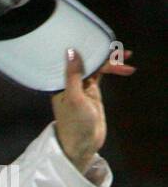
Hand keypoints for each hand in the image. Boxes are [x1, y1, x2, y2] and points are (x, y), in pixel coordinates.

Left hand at [51, 48, 133, 176]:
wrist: (83, 144)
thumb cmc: (74, 123)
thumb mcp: (74, 98)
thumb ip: (73, 75)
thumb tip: (71, 51)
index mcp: (59, 82)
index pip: (73, 60)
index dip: (87, 49)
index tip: (102, 43)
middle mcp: (69, 81)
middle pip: (86, 61)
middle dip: (103, 54)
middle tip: (123, 52)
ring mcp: (81, 86)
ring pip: (96, 67)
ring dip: (111, 62)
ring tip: (127, 58)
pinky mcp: (91, 91)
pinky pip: (101, 75)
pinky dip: (112, 70)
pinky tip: (124, 68)